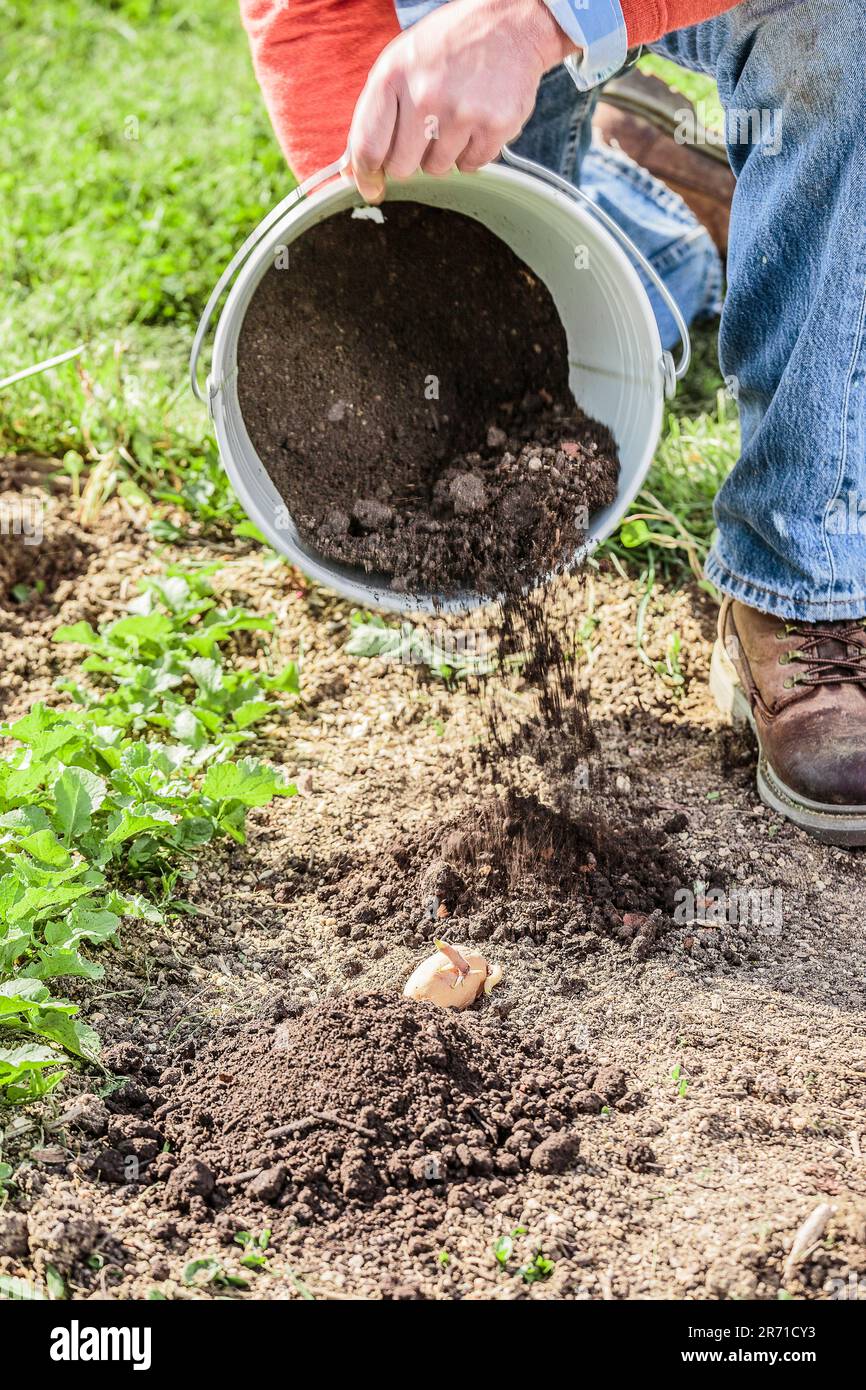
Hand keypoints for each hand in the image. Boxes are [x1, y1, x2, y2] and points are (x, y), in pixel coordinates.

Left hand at [347, 0, 576, 201]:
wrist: (508, 22)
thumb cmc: (447, 46)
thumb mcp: (400, 63)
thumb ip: (375, 114)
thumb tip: (353, 170)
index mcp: (393, 76)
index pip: (368, 146)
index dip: (366, 175)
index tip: (371, 187)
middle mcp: (425, 95)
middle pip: (402, 167)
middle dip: (410, 159)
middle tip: (424, 134)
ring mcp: (462, 112)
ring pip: (437, 169)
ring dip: (443, 153)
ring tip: (454, 117)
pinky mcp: (494, 126)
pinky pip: (470, 166)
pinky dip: (472, 152)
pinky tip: (476, 120)